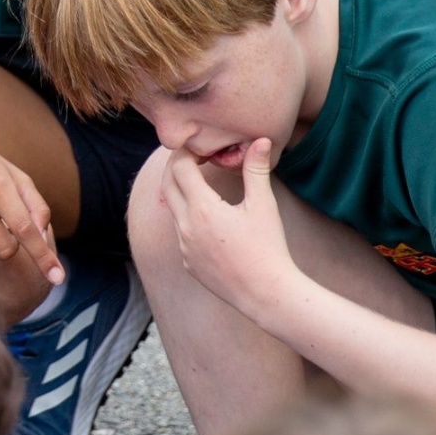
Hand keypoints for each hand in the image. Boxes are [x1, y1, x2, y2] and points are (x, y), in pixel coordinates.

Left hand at [160, 139, 292, 315]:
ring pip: (173, 210)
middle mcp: (185, 227)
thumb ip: (256, 169)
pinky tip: (210, 219)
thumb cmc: (268, 248)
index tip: (201, 148)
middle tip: (194, 158)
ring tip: (202, 184)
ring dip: (183, 193)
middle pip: (167, 185)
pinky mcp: (188, 263)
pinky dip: (189, 219)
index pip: (179, 168)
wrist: (266, 294)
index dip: (186, 153)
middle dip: (176, 167)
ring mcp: (184, 247)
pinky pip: (181, 234)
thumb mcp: (263, 205)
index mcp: (201, 208)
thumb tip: (261, 140)